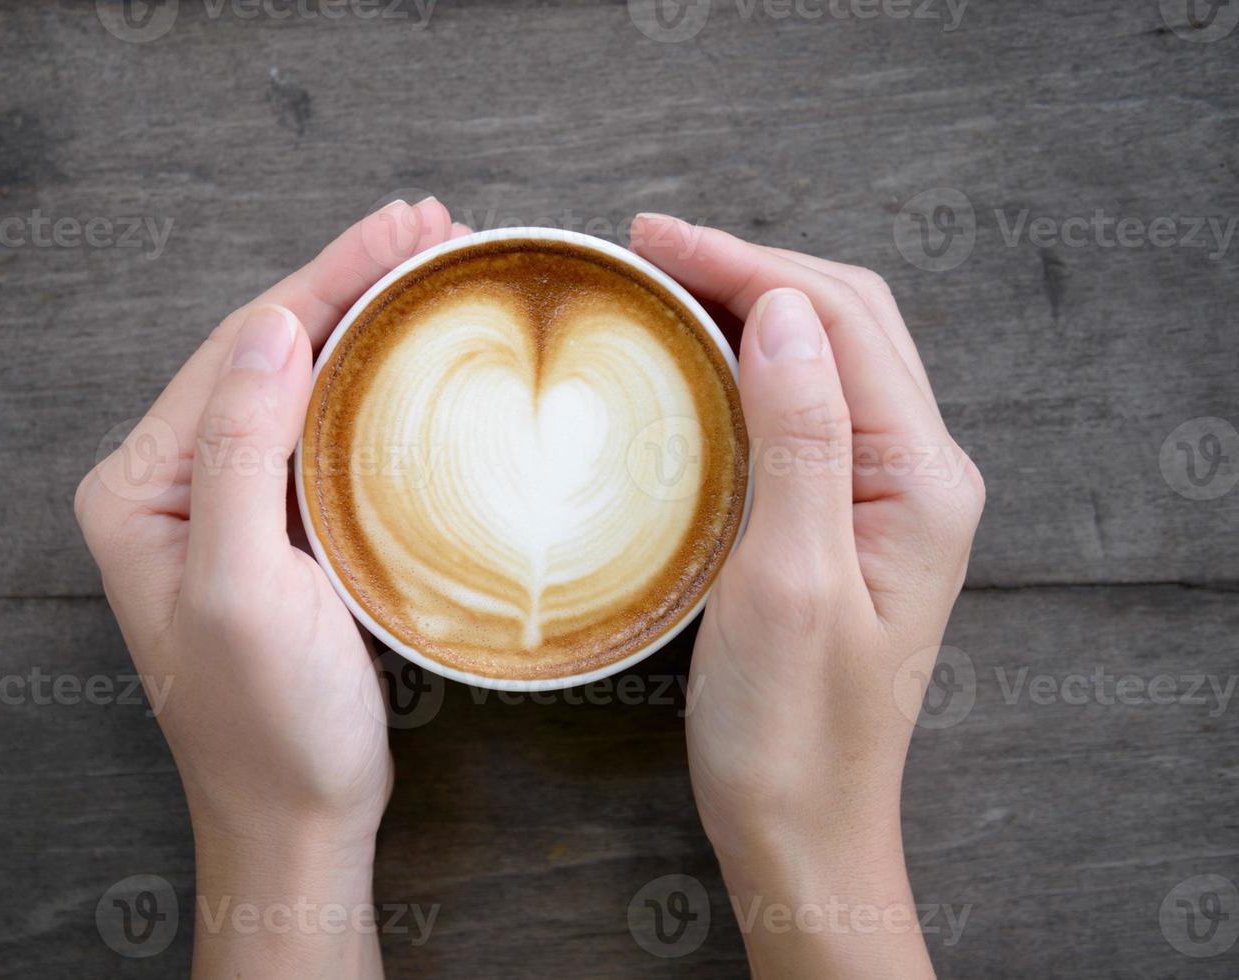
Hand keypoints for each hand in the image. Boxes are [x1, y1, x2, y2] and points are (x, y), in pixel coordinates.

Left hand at [75, 198, 468, 977]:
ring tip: (432, 266)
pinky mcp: (278, 530)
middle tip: (433, 227)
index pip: (237, 351)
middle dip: (349, 283)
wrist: (296, 818)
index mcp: (140, 486)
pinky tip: (409, 353)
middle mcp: (174, 483)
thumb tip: (271, 329)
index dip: (322, 278)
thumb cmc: (266, 725)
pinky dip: (370, 384)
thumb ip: (243, 453)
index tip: (402, 227)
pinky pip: (323, 433)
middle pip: (267, 353)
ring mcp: (227, 505)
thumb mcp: (243, 588)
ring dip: (364, 322)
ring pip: (300, 384)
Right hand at [632, 214, 984, 977]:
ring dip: (753, 304)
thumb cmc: (791, 729)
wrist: (802, 827)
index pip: (838, 321)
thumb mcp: (788, 580)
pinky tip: (701, 360)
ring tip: (668, 282)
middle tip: (649, 246)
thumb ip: (801, 436)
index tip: (652, 239)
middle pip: (846, 320)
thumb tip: (782, 308)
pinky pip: (808, 409)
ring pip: (829, 357)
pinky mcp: (847, 520)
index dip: (745, 263)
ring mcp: (887, 496)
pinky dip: (753, 363)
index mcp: (920, 479)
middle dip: (750, 265)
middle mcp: (919, 474)